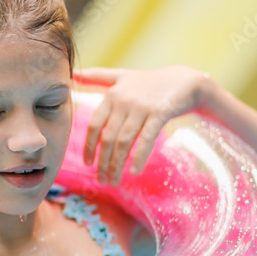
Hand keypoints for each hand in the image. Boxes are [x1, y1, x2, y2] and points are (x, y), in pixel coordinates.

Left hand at [77, 65, 211, 185]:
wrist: (183, 80)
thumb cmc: (148, 82)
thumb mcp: (121, 76)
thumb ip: (96, 77)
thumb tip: (73, 75)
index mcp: (111, 95)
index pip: (94, 125)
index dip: (89, 147)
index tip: (88, 164)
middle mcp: (124, 100)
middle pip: (108, 138)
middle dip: (103, 162)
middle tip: (102, 181)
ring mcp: (141, 107)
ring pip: (125, 141)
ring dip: (117, 164)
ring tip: (115, 181)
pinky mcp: (159, 113)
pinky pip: (147, 139)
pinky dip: (140, 156)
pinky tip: (135, 171)